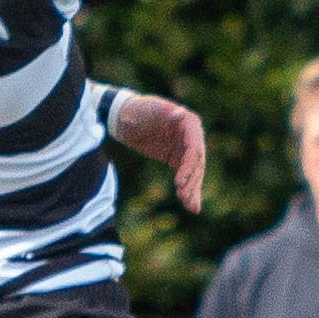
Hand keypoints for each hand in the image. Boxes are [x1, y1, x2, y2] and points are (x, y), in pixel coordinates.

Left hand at [107, 90, 205, 211]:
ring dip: (193, 189)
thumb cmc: (136, 111)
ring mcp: (185, 148)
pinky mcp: (176, 158)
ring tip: (190, 207)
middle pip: (196, 162)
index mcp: (188, 122)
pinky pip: (185, 175)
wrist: (122, 117)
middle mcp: (191, 135)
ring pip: (194, 172)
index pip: (194, 147)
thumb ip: (163, 112)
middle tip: (183, 197)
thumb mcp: (148, 110)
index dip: (189, 166)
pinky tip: (190, 206)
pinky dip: (188, 190)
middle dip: (191, 181)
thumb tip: (180, 114)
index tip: (179, 182)